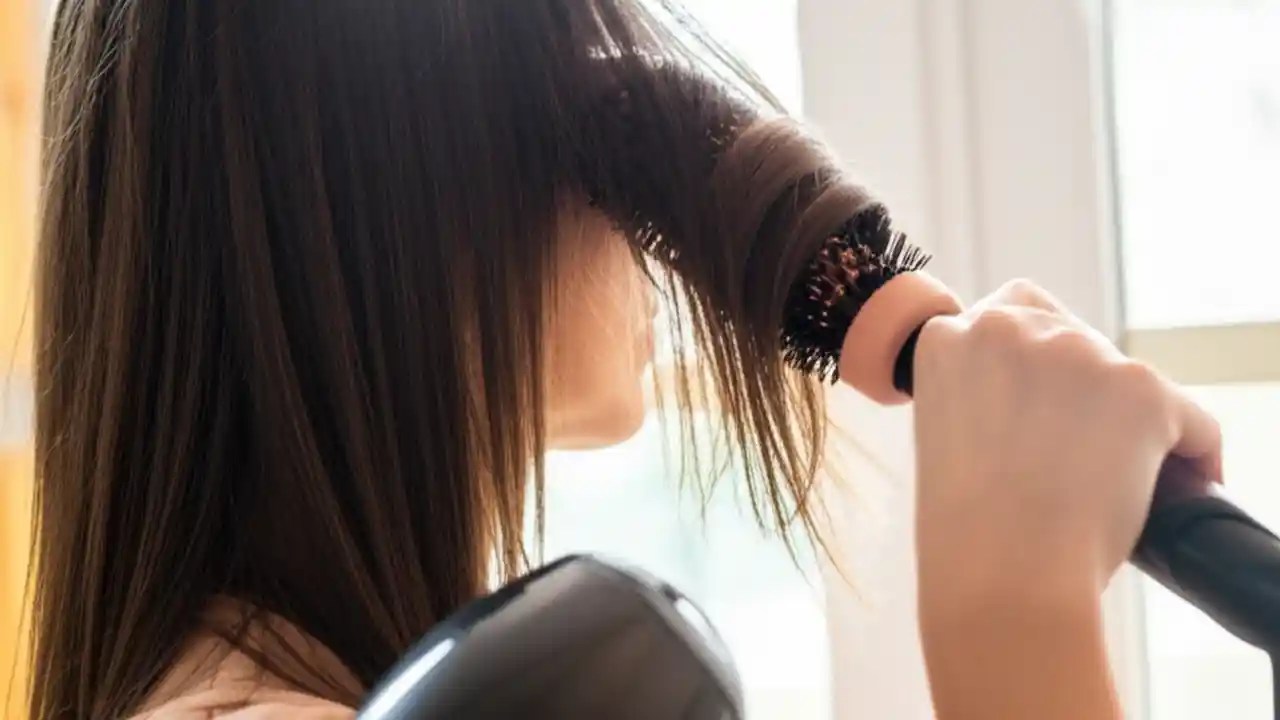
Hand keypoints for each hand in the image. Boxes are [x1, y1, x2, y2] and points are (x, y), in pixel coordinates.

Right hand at [910, 279, 1220, 717]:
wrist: (999, 576)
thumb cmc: (968, 530)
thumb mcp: (950, 436)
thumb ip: (988, 392)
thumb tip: (1060, 398)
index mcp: (948, 339)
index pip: (1010, 311)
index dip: (1033, 361)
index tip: (1039, 404)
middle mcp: (1010, 328)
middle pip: (1073, 333)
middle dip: (1082, 387)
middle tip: (1079, 451)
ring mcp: (1078, 353)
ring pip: (1129, 381)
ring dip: (1127, 422)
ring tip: (1111, 483)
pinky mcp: (1142, 390)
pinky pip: (1190, 421)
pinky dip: (1191, 455)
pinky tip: (1177, 486)